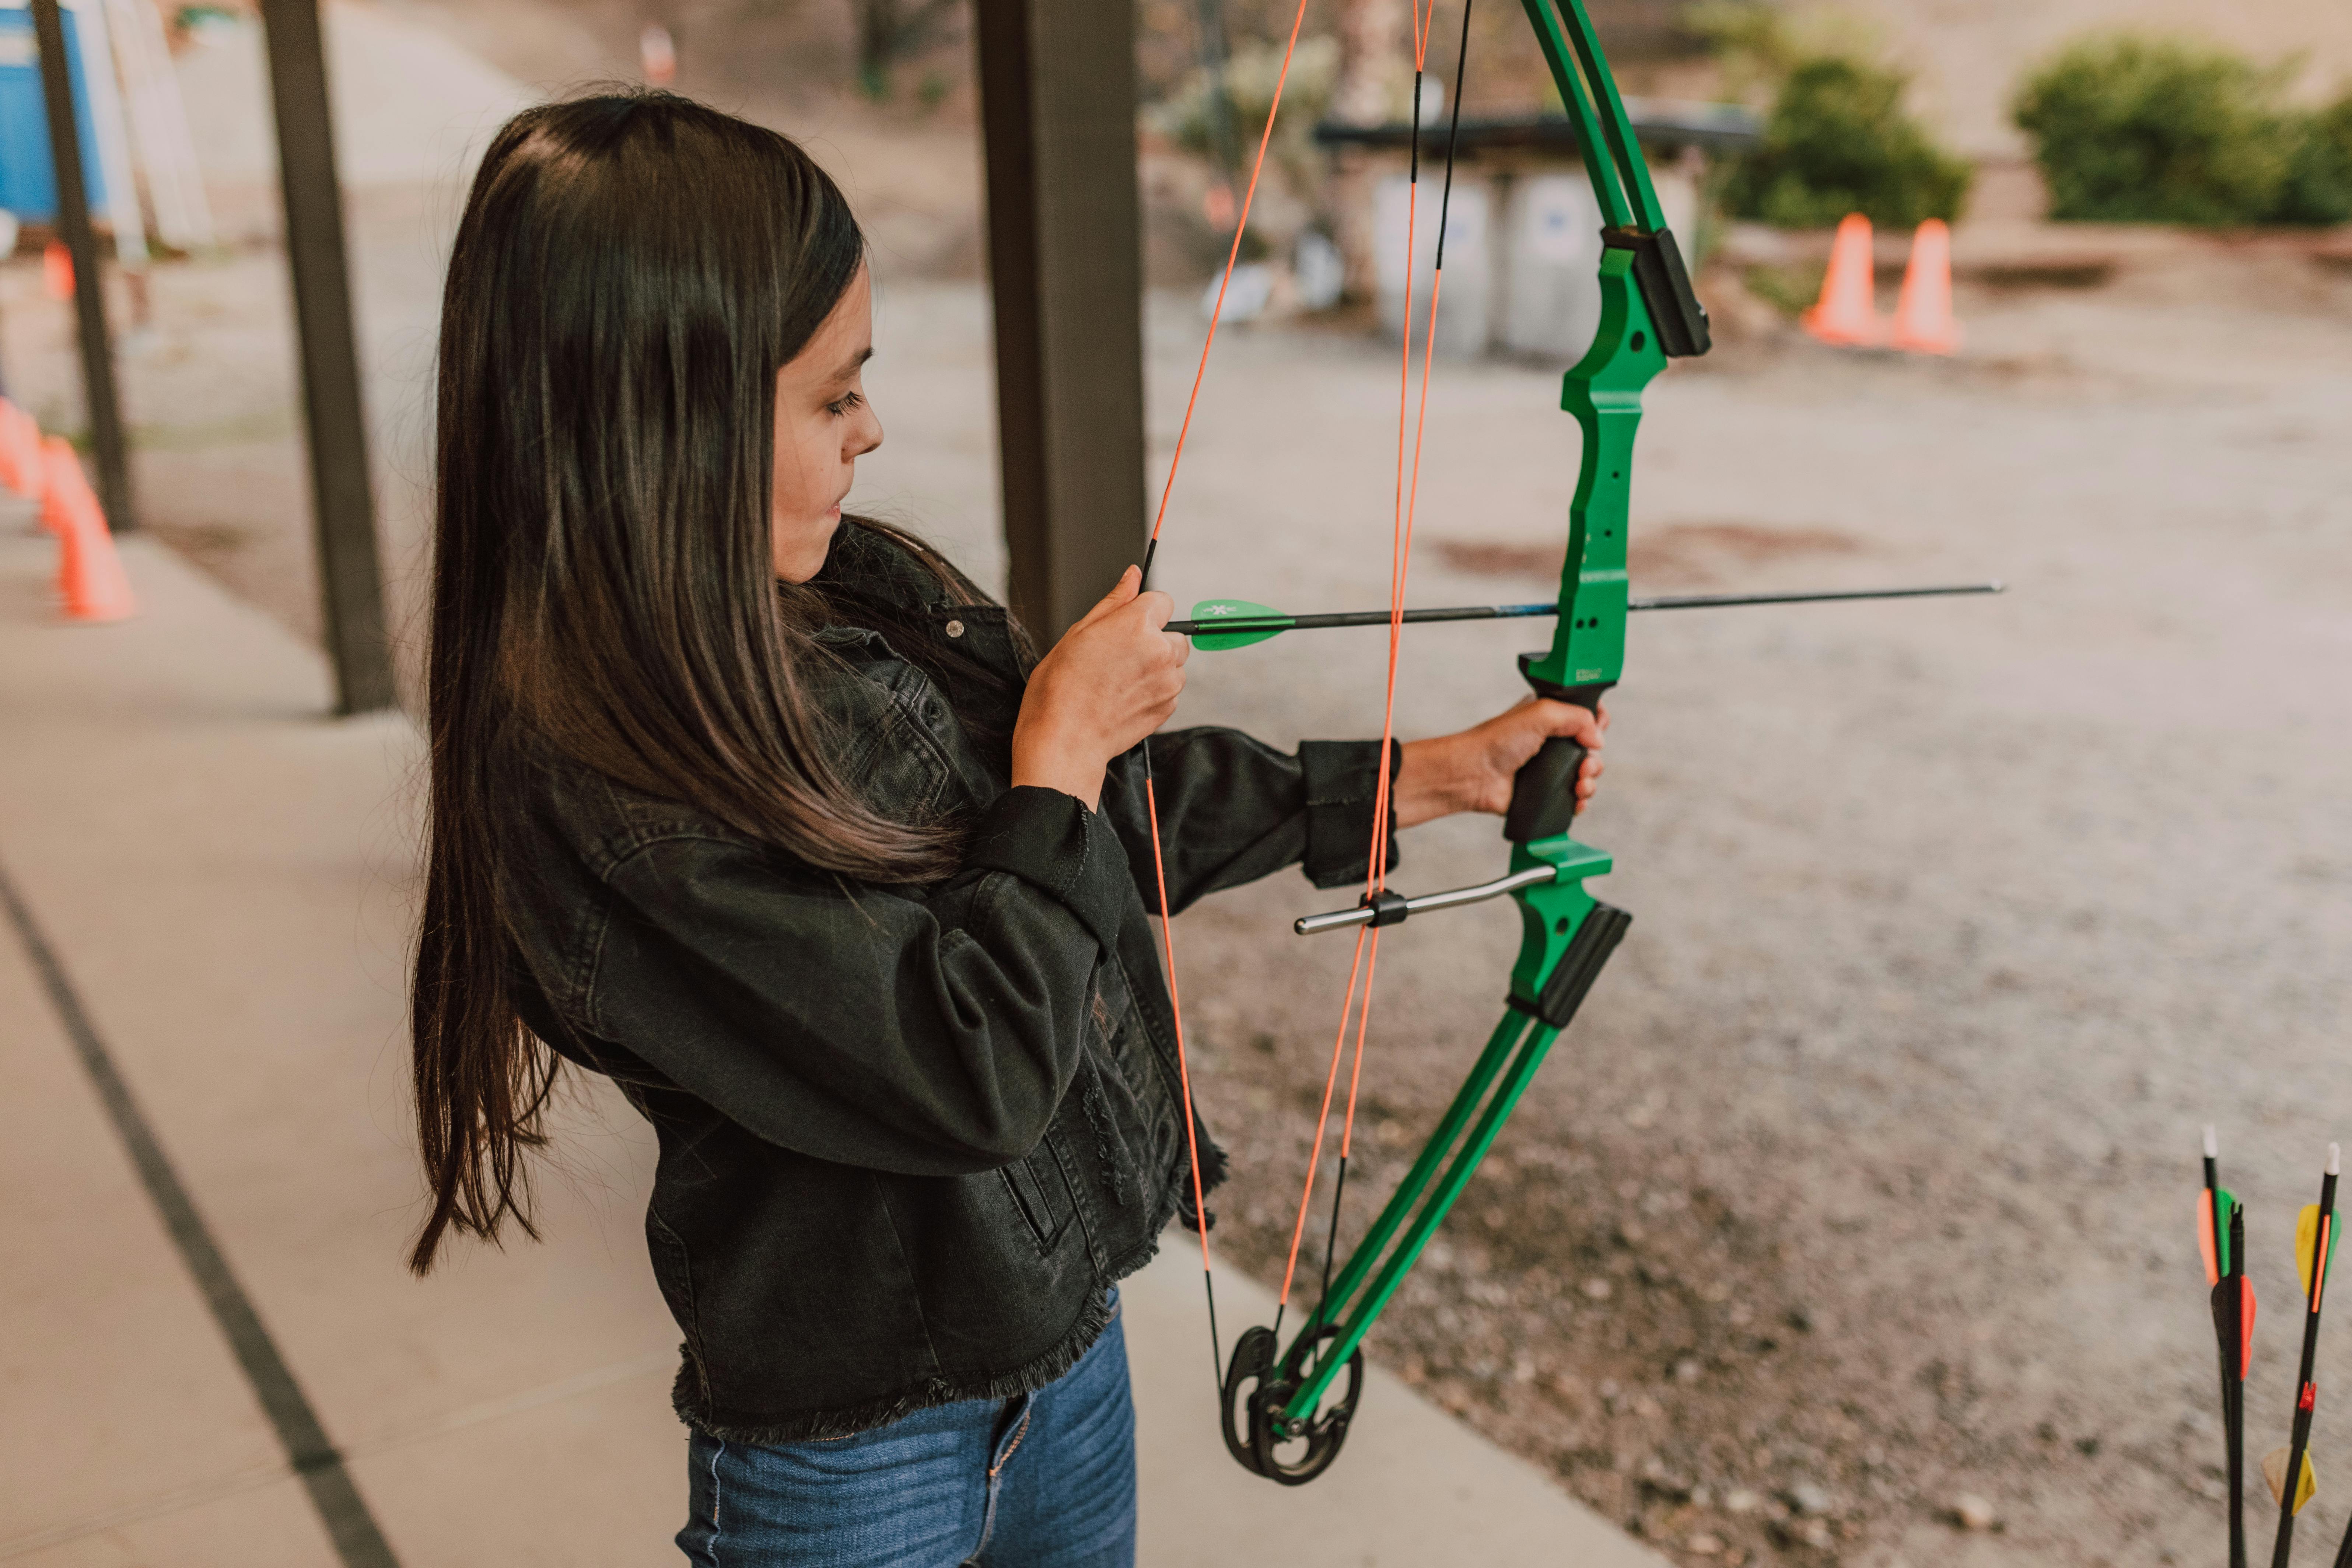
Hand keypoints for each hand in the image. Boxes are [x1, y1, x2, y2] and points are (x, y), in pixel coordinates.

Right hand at [1011, 567, 1188, 809]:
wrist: (1065, 739)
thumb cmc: (1061, 688)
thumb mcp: (1078, 632)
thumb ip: (1114, 601)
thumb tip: (1133, 575)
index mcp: (1137, 624)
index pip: (1163, 601)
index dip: (1143, 612)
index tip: (1126, 626)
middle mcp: (1160, 650)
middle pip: (1174, 633)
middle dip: (1153, 640)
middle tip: (1118, 657)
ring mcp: (1168, 681)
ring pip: (1174, 663)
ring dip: (1155, 667)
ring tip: (1118, 680)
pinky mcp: (1168, 707)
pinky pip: (1170, 688)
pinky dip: (1154, 690)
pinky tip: (1124, 697)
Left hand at [1392, 698, 1606, 828]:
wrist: (1473, 775)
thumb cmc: (1496, 740)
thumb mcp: (1541, 712)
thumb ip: (1576, 717)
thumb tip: (1597, 739)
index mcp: (1550, 718)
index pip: (1585, 716)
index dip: (1597, 723)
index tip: (1597, 731)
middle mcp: (1551, 743)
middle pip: (1590, 750)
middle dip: (1594, 759)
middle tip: (1584, 765)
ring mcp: (1548, 769)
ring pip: (1585, 775)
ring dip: (1590, 781)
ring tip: (1579, 784)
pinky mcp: (1544, 793)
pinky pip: (1573, 798)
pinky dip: (1580, 800)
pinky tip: (1576, 800)